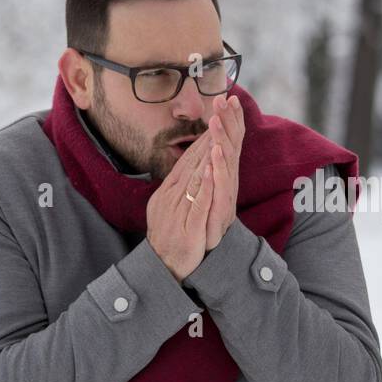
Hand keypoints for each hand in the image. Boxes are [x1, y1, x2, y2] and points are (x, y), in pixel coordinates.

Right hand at [146, 130, 215, 282]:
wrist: (163, 266)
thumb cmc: (172, 234)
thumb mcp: (173, 205)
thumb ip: (181, 187)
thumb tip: (192, 167)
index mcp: (170, 190)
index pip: (187, 160)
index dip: (201, 139)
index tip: (214, 118)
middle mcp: (172, 197)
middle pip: (191, 163)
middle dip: (206, 138)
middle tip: (218, 115)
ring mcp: (179, 211)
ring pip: (194, 178)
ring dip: (206, 155)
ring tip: (217, 133)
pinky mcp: (188, 227)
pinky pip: (198, 203)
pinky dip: (205, 185)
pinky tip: (212, 169)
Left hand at [203, 93, 244, 250]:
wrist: (200, 254)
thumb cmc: (202, 219)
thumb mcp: (204, 189)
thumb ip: (207, 167)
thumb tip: (208, 144)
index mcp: (224, 174)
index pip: (229, 141)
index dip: (230, 119)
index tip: (227, 95)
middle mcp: (229, 182)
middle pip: (231, 146)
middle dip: (227, 121)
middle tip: (223, 99)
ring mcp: (226, 196)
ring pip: (226, 163)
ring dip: (221, 140)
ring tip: (216, 120)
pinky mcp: (220, 210)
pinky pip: (220, 186)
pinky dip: (218, 169)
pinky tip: (214, 153)